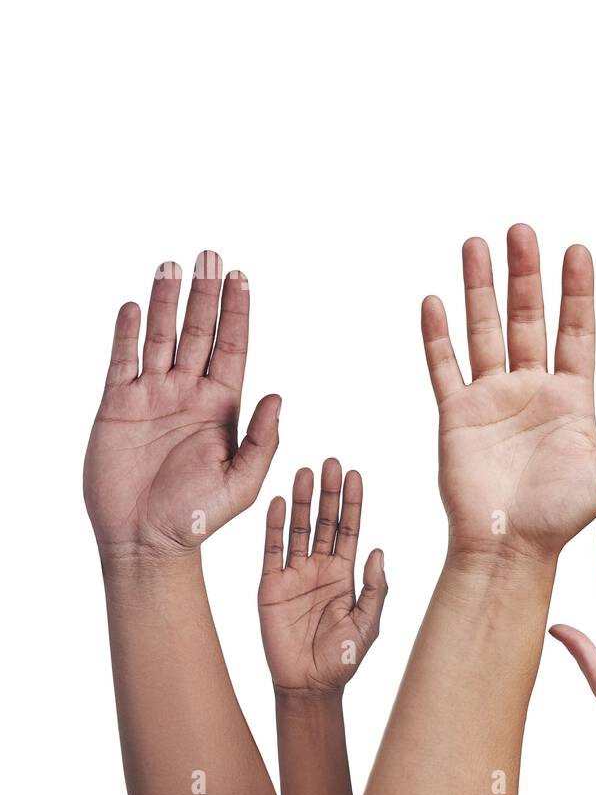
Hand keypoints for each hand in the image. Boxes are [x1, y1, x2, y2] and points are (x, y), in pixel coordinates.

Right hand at [84, 254, 279, 560]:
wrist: (147, 540)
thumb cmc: (199, 517)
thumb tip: (277, 395)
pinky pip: (122, 361)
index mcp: (223, 407)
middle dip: (204, 294)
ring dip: (165, 301)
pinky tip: (133, 305)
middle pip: (197, 332)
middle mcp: (189, 393)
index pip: (233, 347)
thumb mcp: (243, 482)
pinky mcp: (118, 407)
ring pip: (160, 337)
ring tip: (172, 265)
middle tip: (209, 253)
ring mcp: (153, 397)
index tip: (241, 278)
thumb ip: (263, 439)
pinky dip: (127, 333)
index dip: (237, 313)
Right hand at [259, 459, 386, 693]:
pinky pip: (272, 551)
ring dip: (300, 501)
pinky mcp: (271, 585)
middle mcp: (321, 568)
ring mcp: (295, 575)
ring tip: (304, 472)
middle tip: (330, 462)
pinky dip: (273, 527)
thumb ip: (376, 589)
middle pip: (325, 522)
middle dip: (328, 493)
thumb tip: (380, 551)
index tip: (354, 475)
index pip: (351, 529)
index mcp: (346, 574)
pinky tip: (275, 502)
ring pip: (298, 529)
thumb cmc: (342, 658)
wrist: (309, 685)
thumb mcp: (368, 623)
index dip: (353, 502)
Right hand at [421, 225, 595, 561]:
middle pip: (529, 318)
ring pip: (485, 330)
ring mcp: (492, 397)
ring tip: (478, 244)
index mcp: (572, 395)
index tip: (578, 251)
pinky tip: (435, 300)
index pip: (576, 330)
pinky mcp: (456, 414)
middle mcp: (532, 387)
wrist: (509, 549)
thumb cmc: (562, 516)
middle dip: (526, 274)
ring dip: (480, 288)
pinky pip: (445, 366)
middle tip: (523, 229)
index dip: (576, 291)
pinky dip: (438, 335)